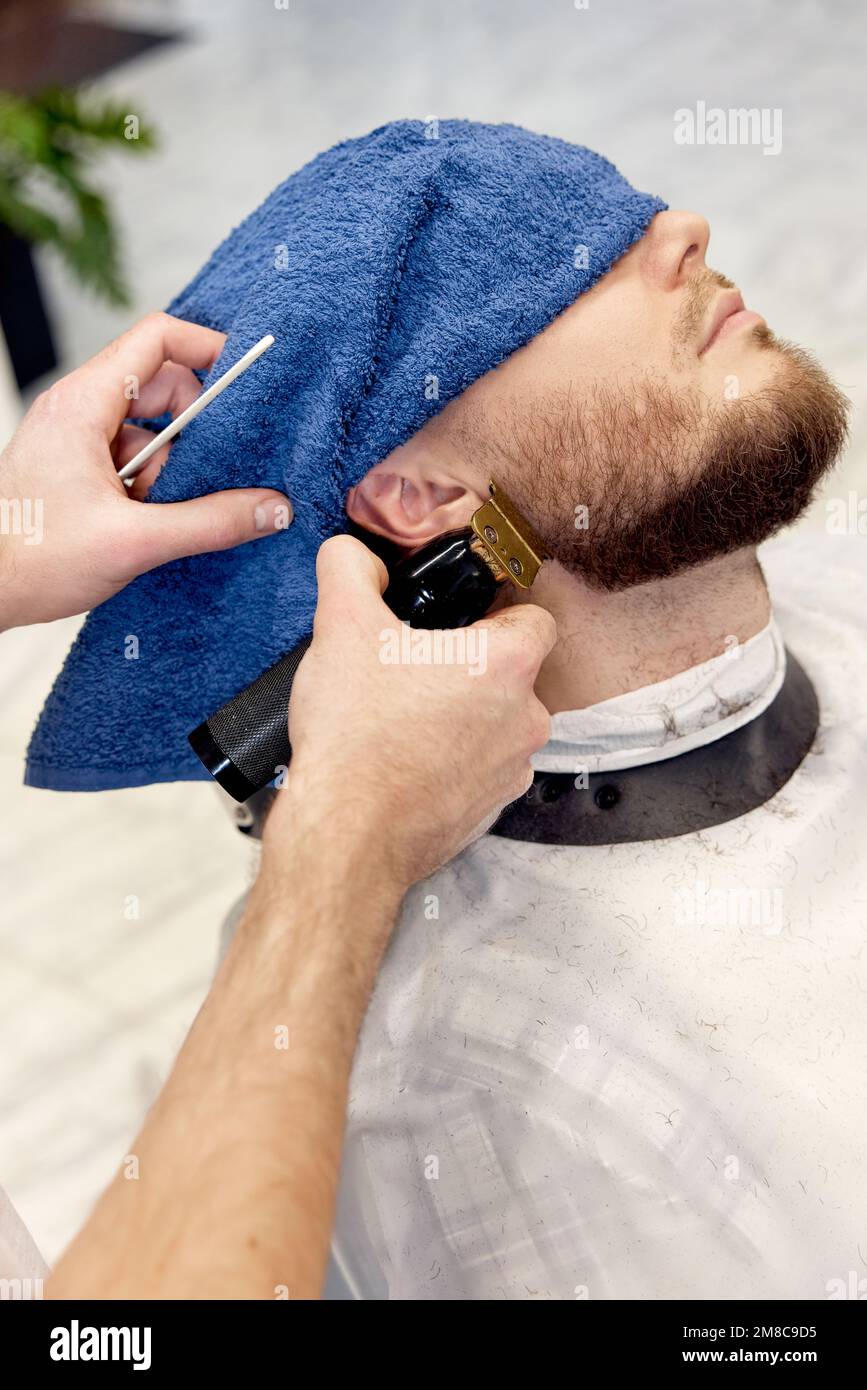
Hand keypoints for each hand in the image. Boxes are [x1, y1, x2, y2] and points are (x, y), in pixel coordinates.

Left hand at [0, 312, 290, 628]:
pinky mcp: (76, 469)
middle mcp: (78, 409)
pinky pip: (133, 461)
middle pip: (163, 388)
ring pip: (150, 432)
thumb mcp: (134, 542)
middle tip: (202, 478)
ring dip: (171, 472)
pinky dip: (151, 489)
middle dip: (194, 433)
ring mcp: (76, 439)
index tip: (246, 383)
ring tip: (156, 517)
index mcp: (84, 403)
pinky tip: (142, 527)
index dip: (208, 349)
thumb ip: (212, 523)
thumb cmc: (31, 558)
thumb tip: (272, 509)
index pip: (158, 338)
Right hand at [264, 534, 555, 893]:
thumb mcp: (340, 625)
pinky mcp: (490, 808)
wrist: (348, 833)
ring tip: (402, 716)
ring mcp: (512, 769)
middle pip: (513, 671)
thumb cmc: (356, 738)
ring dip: (461, 714)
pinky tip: (406, 758)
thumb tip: (354, 557)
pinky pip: (480, 766)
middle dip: (468, 665)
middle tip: (413, 669)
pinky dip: (452, 760)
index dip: (495, 610)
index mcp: (508, 663)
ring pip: (498, 722)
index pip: (533, 616)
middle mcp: (526, 718)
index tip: (458, 619)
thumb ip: (350, 568)